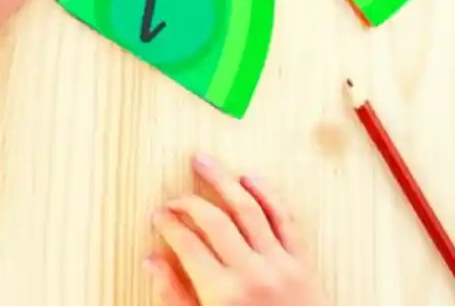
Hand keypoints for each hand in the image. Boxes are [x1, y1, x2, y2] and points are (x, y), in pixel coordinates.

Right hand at [147, 156, 328, 305]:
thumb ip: (175, 297)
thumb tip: (151, 262)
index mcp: (223, 293)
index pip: (187, 243)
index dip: (168, 224)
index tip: (159, 216)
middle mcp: (252, 273)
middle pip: (214, 220)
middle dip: (189, 201)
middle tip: (175, 195)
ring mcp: (281, 265)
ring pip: (249, 209)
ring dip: (224, 181)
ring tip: (205, 162)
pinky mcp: (303, 263)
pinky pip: (285, 218)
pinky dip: (267, 194)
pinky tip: (250, 179)